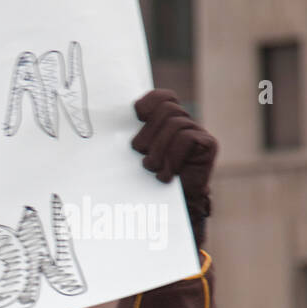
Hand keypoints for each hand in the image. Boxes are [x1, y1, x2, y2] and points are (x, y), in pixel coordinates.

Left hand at [131, 90, 217, 234]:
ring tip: (151, 169)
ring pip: (176, 124)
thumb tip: (98, 122)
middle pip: (167, 109)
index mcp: (164, 122)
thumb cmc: (144, 182)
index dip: (150, 102)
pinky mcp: (208, 145)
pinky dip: (172, 157)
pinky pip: (187, 139)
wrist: (167, 209)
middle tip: (141, 154)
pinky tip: (166, 175)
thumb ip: (126, 138)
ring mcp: (197, 132)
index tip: (137, 115)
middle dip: (149, 133)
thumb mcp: (132, 157)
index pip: (162, 98)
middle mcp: (183, 123)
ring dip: (158, 150)